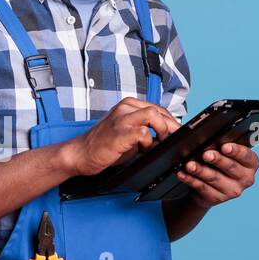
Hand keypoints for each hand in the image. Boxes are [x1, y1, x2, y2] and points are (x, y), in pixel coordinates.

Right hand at [62, 97, 180, 175]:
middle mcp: (126, 107)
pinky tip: (144, 150)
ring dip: (163, 131)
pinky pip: (144, 133)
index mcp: (128, 105)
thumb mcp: (128, 133)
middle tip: (175, 140)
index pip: (158, 108)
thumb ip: (145, 130)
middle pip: (159, 110)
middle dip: (172, 127)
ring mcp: (122, 118)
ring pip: (154, 116)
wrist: (81, 154)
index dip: (171, 121)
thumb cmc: (104, 145)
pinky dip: (149, 143)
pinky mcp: (120, 132)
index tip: (177, 132)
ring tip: (161, 143)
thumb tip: (167, 135)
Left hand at [177, 143, 258, 208]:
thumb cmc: (219, 162)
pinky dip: (191, 180)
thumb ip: (222, 143)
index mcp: (251, 164)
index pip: (247, 156)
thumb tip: (206, 135)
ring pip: (214, 178)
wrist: (211, 186)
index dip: (237, 151)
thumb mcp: (224, 152)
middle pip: (230, 167)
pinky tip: (183, 174)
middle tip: (206, 154)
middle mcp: (245, 178)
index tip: (225, 146)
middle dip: (217, 160)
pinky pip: (202, 187)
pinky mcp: (217, 198)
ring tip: (190, 164)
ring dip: (200, 170)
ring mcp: (232, 191)